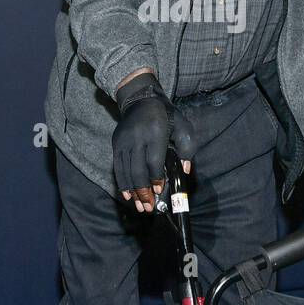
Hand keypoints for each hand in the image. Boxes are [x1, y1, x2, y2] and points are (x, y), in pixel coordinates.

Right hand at [112, 72, 196, 212]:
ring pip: (126, 171)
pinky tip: (127, 195)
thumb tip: (185, 170)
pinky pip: (117, 166)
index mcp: (155, 132)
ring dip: (132, 191)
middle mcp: (137, 136)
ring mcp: (124, 140)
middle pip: (137, 169)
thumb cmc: (166, 115)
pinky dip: (122, 182)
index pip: (153, 161)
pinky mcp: (116, 142)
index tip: (159, 191)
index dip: (155, 178)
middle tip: (148, 207)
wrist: (140, 98)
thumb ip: (187, 148)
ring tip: (139, 206)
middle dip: (143, 191)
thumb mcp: (183, 126)